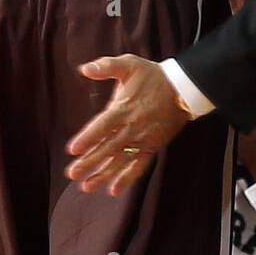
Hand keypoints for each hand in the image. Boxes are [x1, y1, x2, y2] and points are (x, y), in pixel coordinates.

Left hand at [66, 54, 189, 195]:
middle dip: (89, 162)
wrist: (183, 88)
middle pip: (108, 147)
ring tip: (86, 187)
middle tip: (72, 174)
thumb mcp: (130, 64)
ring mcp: (143, 139)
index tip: (72, 149)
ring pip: (120, 161)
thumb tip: (85, 68)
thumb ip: (107, 66)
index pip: (102, 126)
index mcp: (123, 108)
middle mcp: (132, 127)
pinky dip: (127, 178)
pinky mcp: (152, 147)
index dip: (88, 138)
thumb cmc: (153, 76)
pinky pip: (139, 166)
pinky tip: (114, 190)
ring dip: (103, 174)